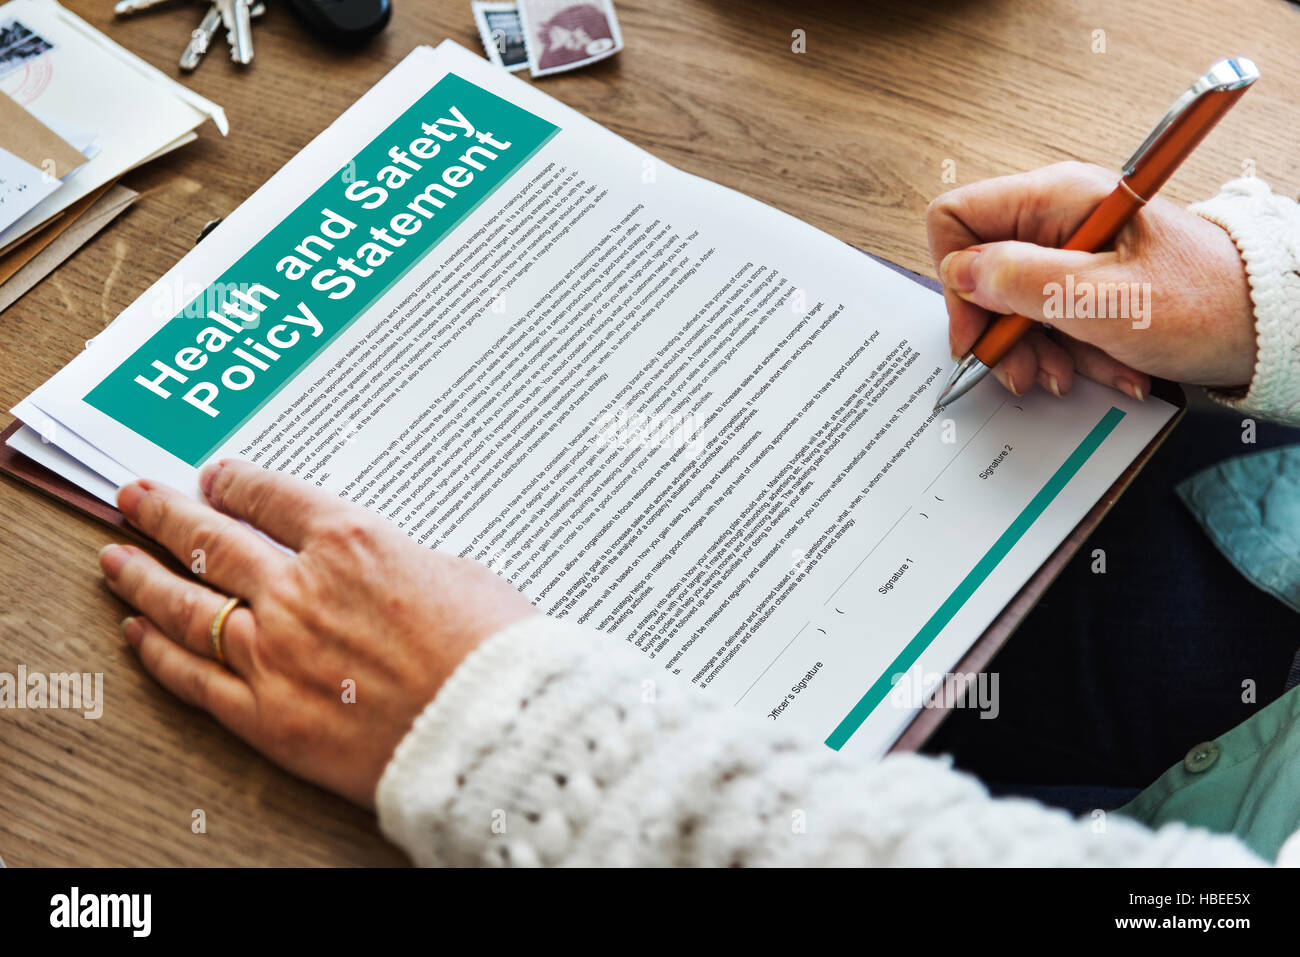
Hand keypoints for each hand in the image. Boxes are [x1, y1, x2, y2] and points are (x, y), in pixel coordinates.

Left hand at [98, 461, 536, 807]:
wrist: (492, 727)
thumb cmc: (492, 650)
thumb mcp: (458, 573)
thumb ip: (399, 563)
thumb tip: (378, 570)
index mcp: (351, 542)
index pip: (272, 497)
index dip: (236, 482)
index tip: (215, 477)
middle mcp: (299, 589)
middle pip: (212, 540)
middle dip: (166, 514)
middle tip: (135, 498)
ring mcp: (274, 653)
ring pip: (187, 604)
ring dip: (143, 576)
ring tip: (116, 559)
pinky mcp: (266, 716)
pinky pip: (196, 678)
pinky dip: (159, 653)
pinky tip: (138, 634)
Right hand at [926, 161, 1257, 398]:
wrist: (1270, 325)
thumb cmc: (1206, 303)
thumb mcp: (1105, 300)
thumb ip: (1024, 282)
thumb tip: (962, 274)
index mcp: (1057, 199)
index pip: (957, 218)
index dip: (957, 279)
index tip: (978, 332)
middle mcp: (1057, 218)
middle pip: (983, 272)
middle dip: (1001, 332)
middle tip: (1027, 371)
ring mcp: (1072, 251)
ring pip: (1014, 306)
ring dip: (1040, 352)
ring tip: (1076, 375)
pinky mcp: (1088, 282)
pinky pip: (1051, 321)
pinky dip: (1072, 353)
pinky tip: (1107, 369)